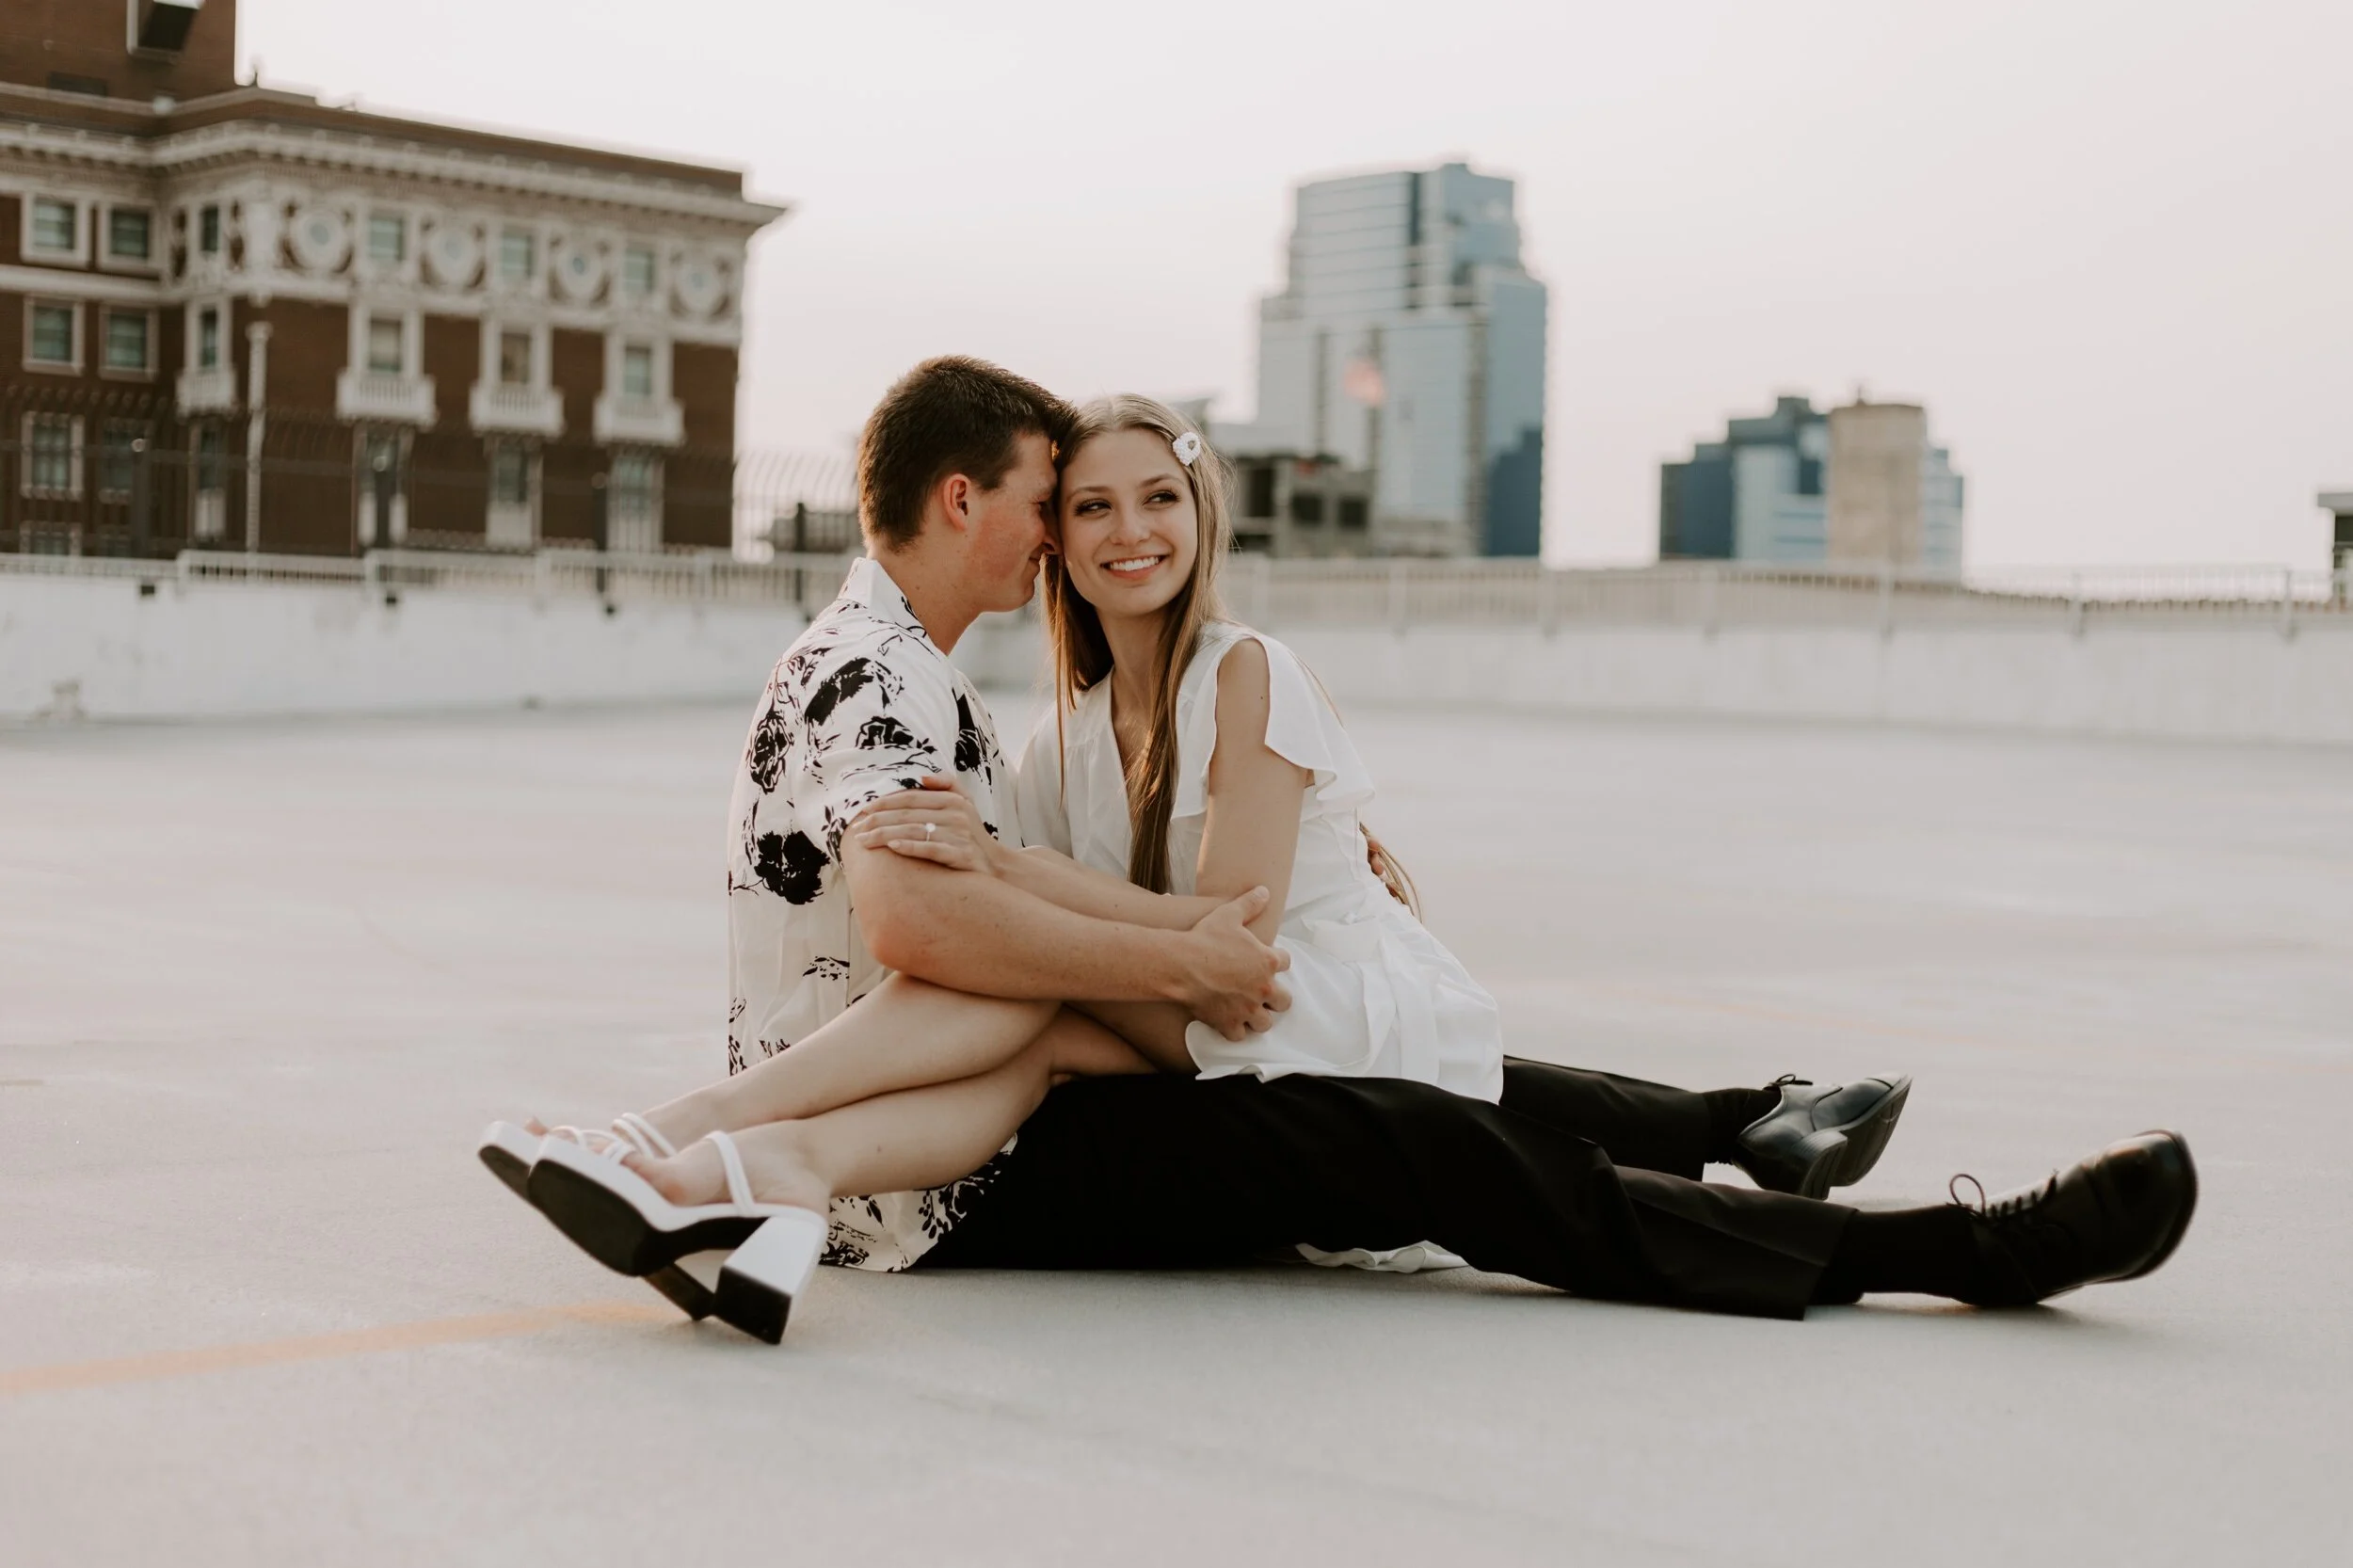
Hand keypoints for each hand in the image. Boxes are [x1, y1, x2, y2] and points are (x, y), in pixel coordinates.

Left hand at [853, 775, 1004, 875]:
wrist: (996, 864)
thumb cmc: (972, 833)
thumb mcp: (966, 803)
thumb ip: (947, 784)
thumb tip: (921, 777)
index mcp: (952, 799)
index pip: (910, 797)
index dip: (884, 803)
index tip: (863, 811)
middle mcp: (955, 814)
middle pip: (907, 815)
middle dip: (877, 821)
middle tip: (857, 830)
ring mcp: (958, 835)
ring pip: (913, 831)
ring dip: (884, 835)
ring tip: (863, 842)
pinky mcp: (960, 855)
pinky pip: (929, 848)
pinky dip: (909, 847)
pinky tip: (891, 847)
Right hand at [1178, 887, 1292, 1040]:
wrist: (1180, 964)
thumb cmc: (1205, 939)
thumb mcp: (1229, 915)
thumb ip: (1250, 903)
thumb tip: (1264, 891)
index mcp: (1267, 961)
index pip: (1285, 962)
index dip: (1275, 960)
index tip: (1265, 960)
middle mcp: (1262, 988)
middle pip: (1284, 1000)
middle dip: (1275, 997)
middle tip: (1261, 991)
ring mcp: (1247, 1009)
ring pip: (1265, 1023)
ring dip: (1258, 1017)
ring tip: (1248, 1010)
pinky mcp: (1229, 1023)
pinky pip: (1240, 1036)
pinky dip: (1235, 1030)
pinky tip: (1229, 1021)